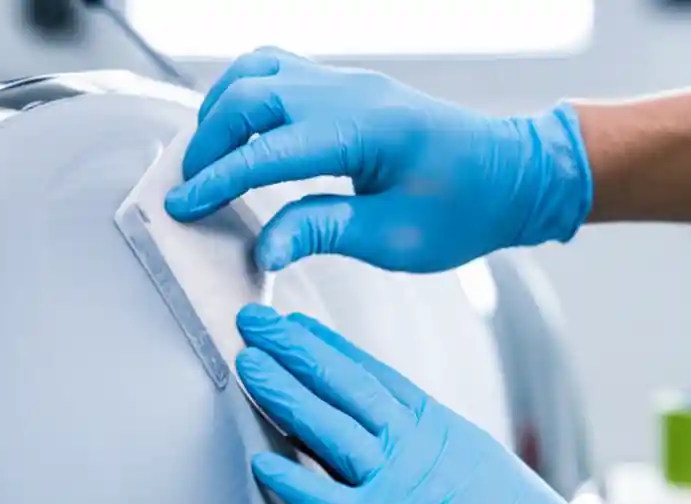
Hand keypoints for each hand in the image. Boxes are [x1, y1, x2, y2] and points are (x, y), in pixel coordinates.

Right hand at [166, 48, 592, 272]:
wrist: (511, 173)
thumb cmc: (464, 210)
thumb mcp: (396, 238)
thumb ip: (324, 232)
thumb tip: (263, 248)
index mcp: (365, 132)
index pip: (268, 151)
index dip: (217, 181)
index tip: (179, 207)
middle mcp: (349, 93)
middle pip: (249, 97)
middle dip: (207, 144)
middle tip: (185, 191)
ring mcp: (346, 81)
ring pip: (255, 71)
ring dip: (219, 112)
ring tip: (204, 161)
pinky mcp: (344, 85)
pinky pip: (276, 68)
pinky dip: (242, 94)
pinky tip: (236, 131)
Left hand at [232, 304, 662, 503]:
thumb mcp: (487, 473)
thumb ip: (443, 457)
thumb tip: (417, 451)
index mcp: (443, 430)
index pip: (376, 376)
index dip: (331, 348)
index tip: (299, 326)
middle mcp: (418, 446)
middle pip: (346, 385)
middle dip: (296, 349)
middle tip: (256, 320)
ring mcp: (399, 485)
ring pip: (329, 426)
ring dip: (284, 391)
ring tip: (249, 362)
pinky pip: (325, 498)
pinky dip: (290, 476)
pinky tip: (260, 458)